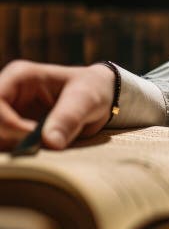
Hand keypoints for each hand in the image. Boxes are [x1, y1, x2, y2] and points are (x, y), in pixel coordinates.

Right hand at [0, 60, 115, 149]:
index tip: (32, 135)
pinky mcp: (10, 130)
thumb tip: (51, 143)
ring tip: (38, 147)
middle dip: (6, 137)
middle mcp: (6, 93)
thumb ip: (69, 118)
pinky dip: (14, 151)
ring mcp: (6, 112)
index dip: (6, 123)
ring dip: (10, 147)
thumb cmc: (92, 90)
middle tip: (34, 146)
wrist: (100, 98)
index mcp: (20, 76)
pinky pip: (3, 144)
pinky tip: (34, 150)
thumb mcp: (87, 99)